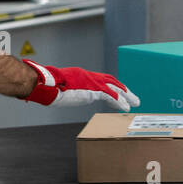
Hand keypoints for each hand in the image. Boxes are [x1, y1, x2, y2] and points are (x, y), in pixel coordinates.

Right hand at [21, 59, 139, 110]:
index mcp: (82, 76)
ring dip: (126, 96)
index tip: (120, 92)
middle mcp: (89, 77)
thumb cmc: (47, 86)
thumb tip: (62, 94)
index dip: (112, 86)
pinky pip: (110, 96)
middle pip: (111, 81)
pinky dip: (119, 102)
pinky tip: (125, 108)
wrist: (47, 84)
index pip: (101, 80)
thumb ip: (67, 90)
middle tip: (134, 98)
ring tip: (135, 103)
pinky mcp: (93, 89)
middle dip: (124, 90)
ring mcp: (92, 82)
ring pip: (115, 88)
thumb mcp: (60, 87)